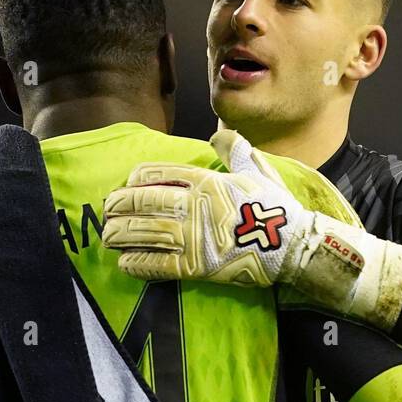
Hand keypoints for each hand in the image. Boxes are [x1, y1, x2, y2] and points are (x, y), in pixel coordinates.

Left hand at [102, 128, 364, 293]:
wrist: (294, 246)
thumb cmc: (277, 208)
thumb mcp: (257, 170)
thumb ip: (235, 150)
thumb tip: (220, 134)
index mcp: (207, 181)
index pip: (160, 174)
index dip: (136, 179)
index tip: (126, 184)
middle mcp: (196, 206)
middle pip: (145, 203)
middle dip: (120, 207)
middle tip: (106, 211)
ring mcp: (196, 237)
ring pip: (146, 233)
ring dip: (121, 234)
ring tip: (107, 236)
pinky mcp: (198, 266)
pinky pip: (160, 265)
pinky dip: (139, 264)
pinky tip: (124, 263)